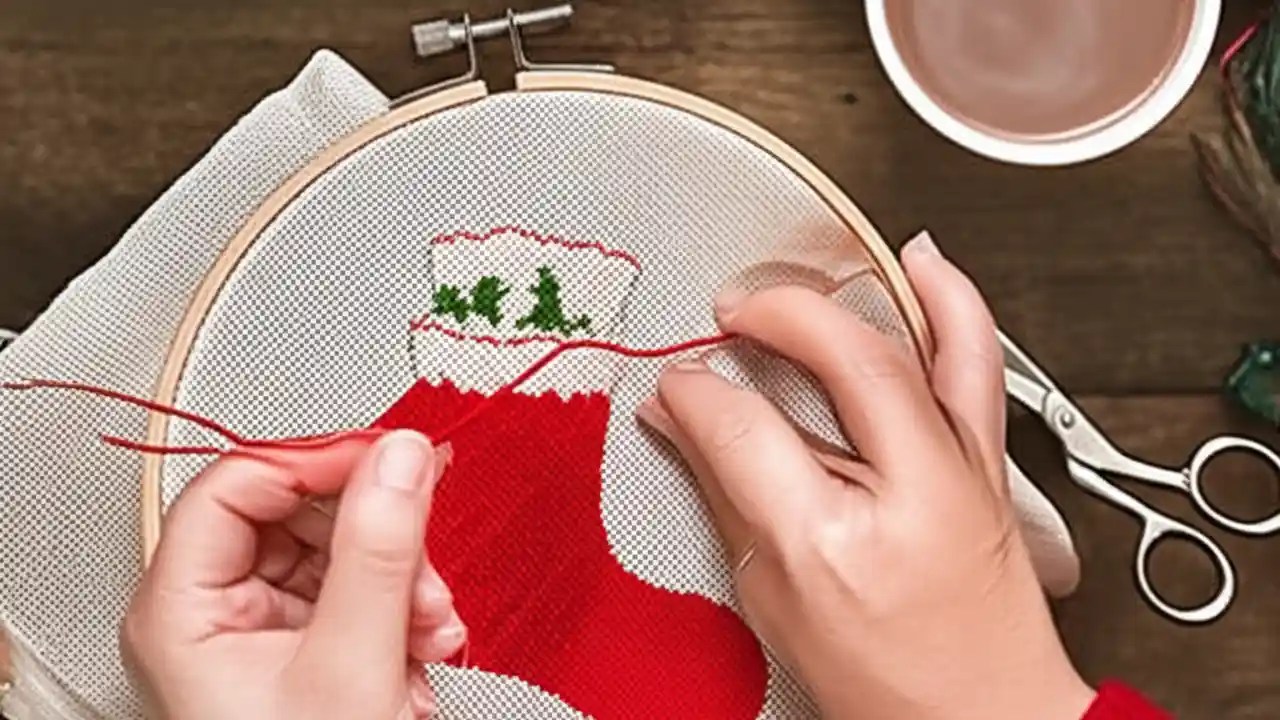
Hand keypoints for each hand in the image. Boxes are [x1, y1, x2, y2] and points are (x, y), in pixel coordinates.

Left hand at [121, 430, 464, 719]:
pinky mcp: (305, 651)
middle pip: (298, 513)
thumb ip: (379, 549)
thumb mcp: (352, 664)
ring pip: (337, 551)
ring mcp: (261, 634)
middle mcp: (214, 614)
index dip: (319, 460)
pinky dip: (402, 610)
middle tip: (424, 561)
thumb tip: (400, 456)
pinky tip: (422, 646)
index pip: (240, 482)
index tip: (391, 459)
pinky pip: (358, 592)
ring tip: (431, 626)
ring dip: (403, 578)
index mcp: (182, 610)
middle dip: (379, 535)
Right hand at [638, 233, 1093, 719]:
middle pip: (842, 357)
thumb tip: (688, 424)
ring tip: (802, 280)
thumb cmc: (889, 685)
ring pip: (915, 344)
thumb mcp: (774, 602)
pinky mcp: (990, 464)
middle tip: (731, 314)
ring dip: (851, 296)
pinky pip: (977, 361)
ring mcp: (961, 471)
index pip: (744, 428)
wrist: (988, 718)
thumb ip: (728, 497)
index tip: (677, 382)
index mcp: (833, 543)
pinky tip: (925, 265)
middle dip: (775, 313)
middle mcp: (910, 493)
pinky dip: (953, 301)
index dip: (696, 390)